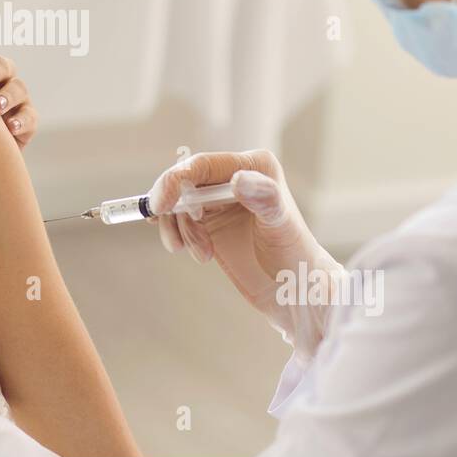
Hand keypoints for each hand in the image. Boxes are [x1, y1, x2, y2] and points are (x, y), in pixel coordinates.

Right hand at [147, 150, 343, 358]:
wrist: (294, 291)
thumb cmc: (295, 256)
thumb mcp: (280, 226)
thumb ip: (263, 198)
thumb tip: (238, 179)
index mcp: (253, 167)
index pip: (202, 166)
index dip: (175, 181)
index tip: (160, 207)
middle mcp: (234, 178)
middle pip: (184, 181)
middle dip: (174, 209)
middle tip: (175, 241)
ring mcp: (220, 201)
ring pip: (179, 203)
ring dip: (180, 230)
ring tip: (201, 255)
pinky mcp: (210, 223)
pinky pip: (179, 219)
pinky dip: (175, 232)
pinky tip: (181, 247)